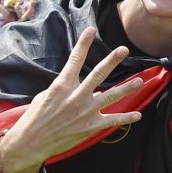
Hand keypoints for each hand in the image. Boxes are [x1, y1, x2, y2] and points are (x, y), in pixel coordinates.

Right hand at [0, 27, 145, 172]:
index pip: (74, 60)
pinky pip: (112, 121)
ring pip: (110, 96)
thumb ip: (62, 87)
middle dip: (111, 61)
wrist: (31, 142)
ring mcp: (85, 112)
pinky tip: (138, 115)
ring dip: (127, 88)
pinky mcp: (90, 127)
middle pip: (98, 75)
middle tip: (123, 49)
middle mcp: (76, 97)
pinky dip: (126, 118)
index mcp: (61, 86)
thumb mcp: (44, 96)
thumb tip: (74, 81)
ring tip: (140, 81)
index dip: (83, 44)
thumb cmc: (36, 117)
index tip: (91, 30)